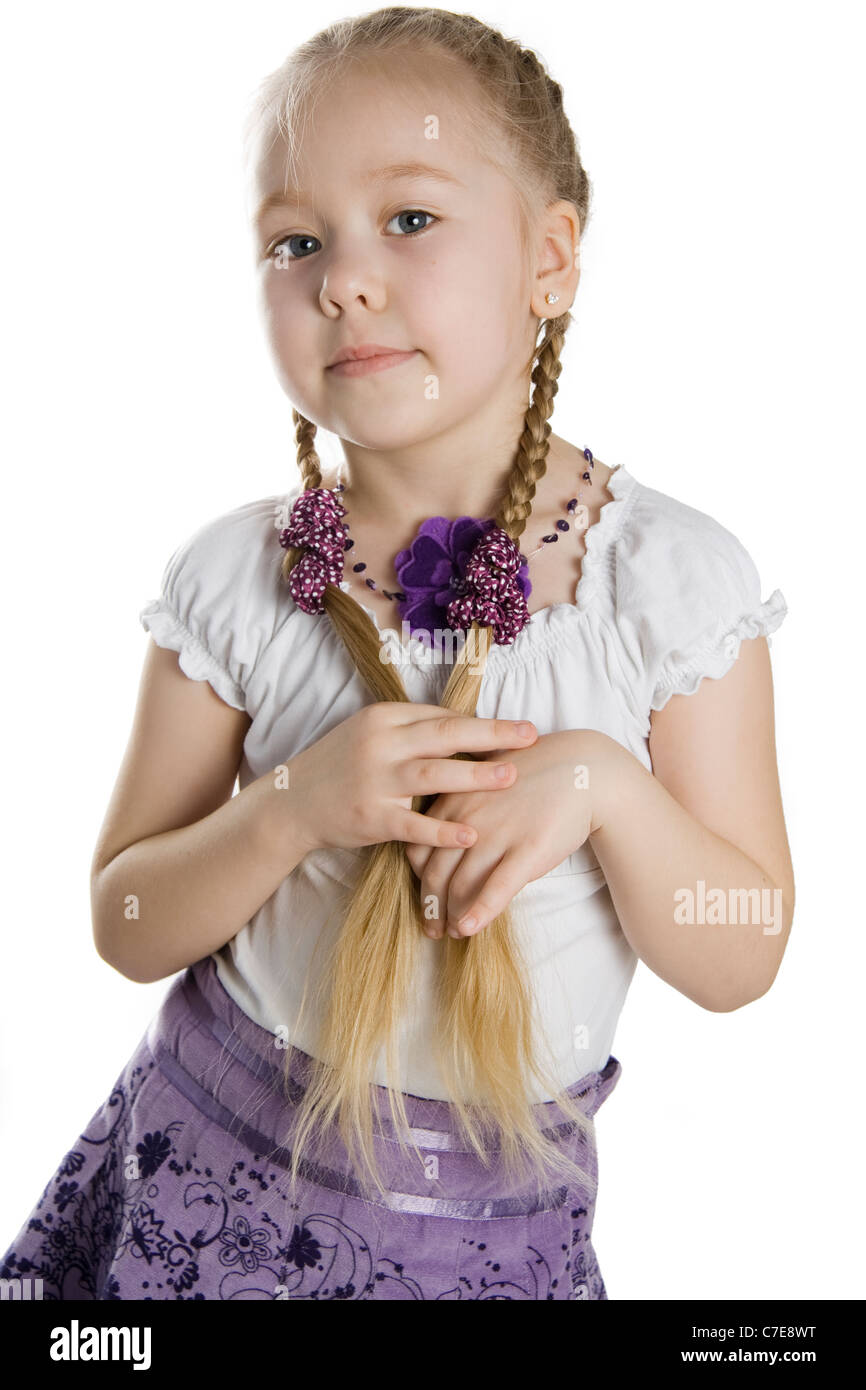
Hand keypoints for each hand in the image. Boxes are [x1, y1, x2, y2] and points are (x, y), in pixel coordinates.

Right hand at [276, 702, 538, 853]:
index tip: (517, 728)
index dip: (481, 724)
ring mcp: (374, 781)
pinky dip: (442, 830)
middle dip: (492, 734)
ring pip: (433, 774)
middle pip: (445, 734)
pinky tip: (471, 835)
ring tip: (511, 777)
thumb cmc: (338, 767)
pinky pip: (412, 825)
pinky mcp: (370, 818)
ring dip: (475, 776)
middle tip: (531, 735)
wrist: (291, 803)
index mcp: (383, 718)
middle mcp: (380, 744)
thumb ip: (410, 732)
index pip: (440, 717)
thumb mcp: (369, 736)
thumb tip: (463, 729)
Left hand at [406, 730, 601, 937]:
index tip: (427, 895)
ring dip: (452, 915)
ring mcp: (497, 835)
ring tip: (454, 932)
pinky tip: (468, 930)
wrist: (584, 769)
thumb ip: (463, 800)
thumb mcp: (487, 776)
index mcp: (455, 800)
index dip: (418, 878)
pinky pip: (496, 888)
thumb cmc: (536, 772)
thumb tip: (449, 829)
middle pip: (435, 872)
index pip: (419, 849)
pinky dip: (479, 913)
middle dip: (430, 906)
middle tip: (433, 927)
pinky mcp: (527, 850)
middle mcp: (469, 819)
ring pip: (461, 885)